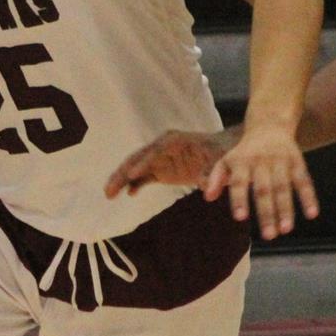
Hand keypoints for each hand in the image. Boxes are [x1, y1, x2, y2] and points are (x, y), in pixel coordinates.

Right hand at [105, 127, 238, 197]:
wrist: (226, 153)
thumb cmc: (224, 153)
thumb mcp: (221, 162)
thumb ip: (211, 172)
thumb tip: (205, 184)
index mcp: (175, 140)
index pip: (156, 150)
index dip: (143, 162)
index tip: (131, 174)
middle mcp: (162, 147)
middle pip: (138, 158)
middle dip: (123, 173)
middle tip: (109, 189)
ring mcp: (160, 159)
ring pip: (136, 169)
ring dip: (122, 180)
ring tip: (109, 195)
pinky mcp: (161, 171)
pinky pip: (144, 178)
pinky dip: (135, 185)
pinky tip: (129, 194)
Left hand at [203, 123, 318, 239]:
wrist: (269, 125)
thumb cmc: (244, 152)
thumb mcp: (226, 160)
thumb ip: (215, 178)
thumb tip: (207, 198)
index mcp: (241, 162)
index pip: (239, 182)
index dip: (239, 199)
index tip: (240, 218)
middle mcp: (261, 161)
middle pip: (264, 189)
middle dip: (266, 213)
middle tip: (268, 236)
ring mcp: (281, 161)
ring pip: (284, 187)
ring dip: (286, 209)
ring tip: (286, 230)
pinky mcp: (297, 162)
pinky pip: (304, 181)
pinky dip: (309, 197)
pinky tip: (312, 214)